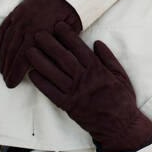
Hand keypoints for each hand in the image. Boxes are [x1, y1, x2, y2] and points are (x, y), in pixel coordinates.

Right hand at [0, 0, 82, 87]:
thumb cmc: (72, 12)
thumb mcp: (71, 33)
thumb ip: (59, 48)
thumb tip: (52, 67)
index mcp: (40, 32)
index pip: (23, 57)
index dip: (16, 72)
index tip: (12, 84)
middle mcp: (26, 25)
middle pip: (12, 51)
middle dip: (8, 68)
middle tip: (6, 81)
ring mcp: (19, 17)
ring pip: (7, 41)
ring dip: (2, 57)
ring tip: (1, 70)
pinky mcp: (17, 11)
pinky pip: (4, 28)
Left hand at [26, 25, 151, 151]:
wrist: (120, 125)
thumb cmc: (122, 99)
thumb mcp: (121, 75)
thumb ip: (109, 58)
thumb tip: (97, 42)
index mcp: (98, 70)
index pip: (80, 49)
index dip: (68, 36)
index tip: (58, 26)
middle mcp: (84, 79)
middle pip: (63, 58)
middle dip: (49, 44)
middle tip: (37, 33)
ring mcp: (75, 93)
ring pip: (54, 74)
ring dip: (40, 61)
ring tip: (29, 50)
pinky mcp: (68, 106)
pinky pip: (51, 93)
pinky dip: (41, 83)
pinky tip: (32, 74)